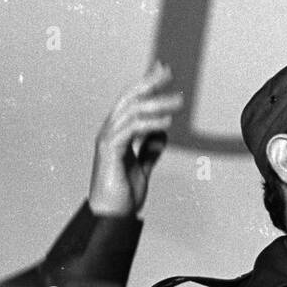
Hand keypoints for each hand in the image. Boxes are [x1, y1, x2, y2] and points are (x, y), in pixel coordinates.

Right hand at [88, 61, 183, 216]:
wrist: (111, 217)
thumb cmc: (122, 196)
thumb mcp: (141, 168)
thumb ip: (149, 151)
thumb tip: (161, 134)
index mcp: (117, 134)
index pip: (132, 101)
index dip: (146, 84)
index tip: (163, 70)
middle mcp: (110, 132)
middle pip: (129, 98)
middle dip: (149, 83)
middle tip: (168, 71)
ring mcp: (108, 140)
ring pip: (132, 111)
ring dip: (157, 104)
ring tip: (178, 101)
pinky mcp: (110, 151)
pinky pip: (131, 130)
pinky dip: (149, 124)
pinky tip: (167, 123)